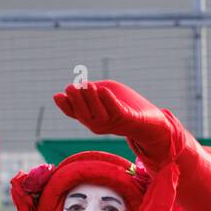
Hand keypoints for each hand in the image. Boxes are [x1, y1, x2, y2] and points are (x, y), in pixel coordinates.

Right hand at [52, 80, 181, 165]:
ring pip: (97, 114)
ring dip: (90, 99)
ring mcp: (112, 124)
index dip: (65, 106)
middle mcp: (98, 124)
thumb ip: (92, 90)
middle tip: (72, 87)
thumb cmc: (126, 104)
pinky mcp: (126, 120)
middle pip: (83, 114)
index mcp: (91, 117)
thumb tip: (77, 88)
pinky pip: (115, 111)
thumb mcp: (106, 93)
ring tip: (87, 86)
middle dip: (76, 100)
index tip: (59, 95)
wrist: (151, 121)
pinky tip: (102, 90)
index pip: (73, 113)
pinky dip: (108, 101)